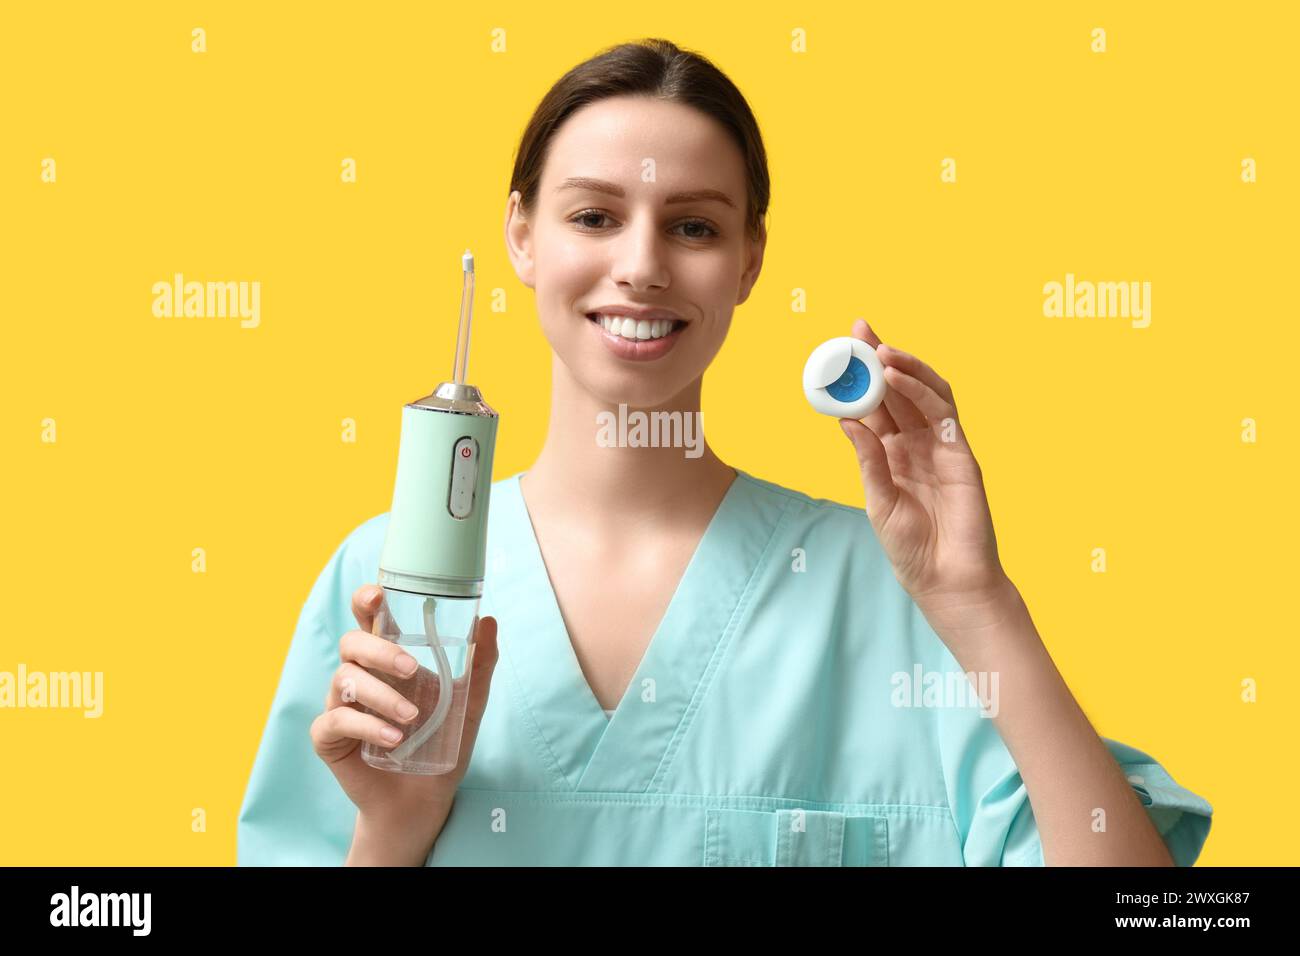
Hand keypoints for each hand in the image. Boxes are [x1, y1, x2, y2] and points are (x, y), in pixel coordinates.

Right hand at [310, 584, 498, 861]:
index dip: (366, 600)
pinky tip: (393, 740)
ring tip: (411, 719)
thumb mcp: (469, 703)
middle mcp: (360, 675)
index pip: (369, 618)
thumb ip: (480, 664)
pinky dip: (366, 726)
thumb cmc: (441, 744)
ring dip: (380, 695)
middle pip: (352, 643)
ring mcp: (341, 705)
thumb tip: (489, 620)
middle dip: (380, 650)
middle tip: (411, 669)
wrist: (423, 799)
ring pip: (343, 680)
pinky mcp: (329, 737)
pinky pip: (336, 721)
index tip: (378, 596)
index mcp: (388, 658)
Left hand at [839, 319, 1010, 616]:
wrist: (946, 580)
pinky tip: (897, 378)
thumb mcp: (877, 501)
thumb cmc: (911, 548)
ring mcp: (941, 447)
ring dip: (903, 367)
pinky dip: (920, 392)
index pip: (875, 404)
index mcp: (893, 453)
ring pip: (925, 393)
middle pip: (899, 389)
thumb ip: (867, 460)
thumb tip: (847, 420)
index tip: (842, 347)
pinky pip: (942, 415)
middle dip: (880, 356)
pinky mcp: (961, 455)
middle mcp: (917, 443)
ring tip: (878, 349)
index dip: (861, 376)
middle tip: (859, 329)